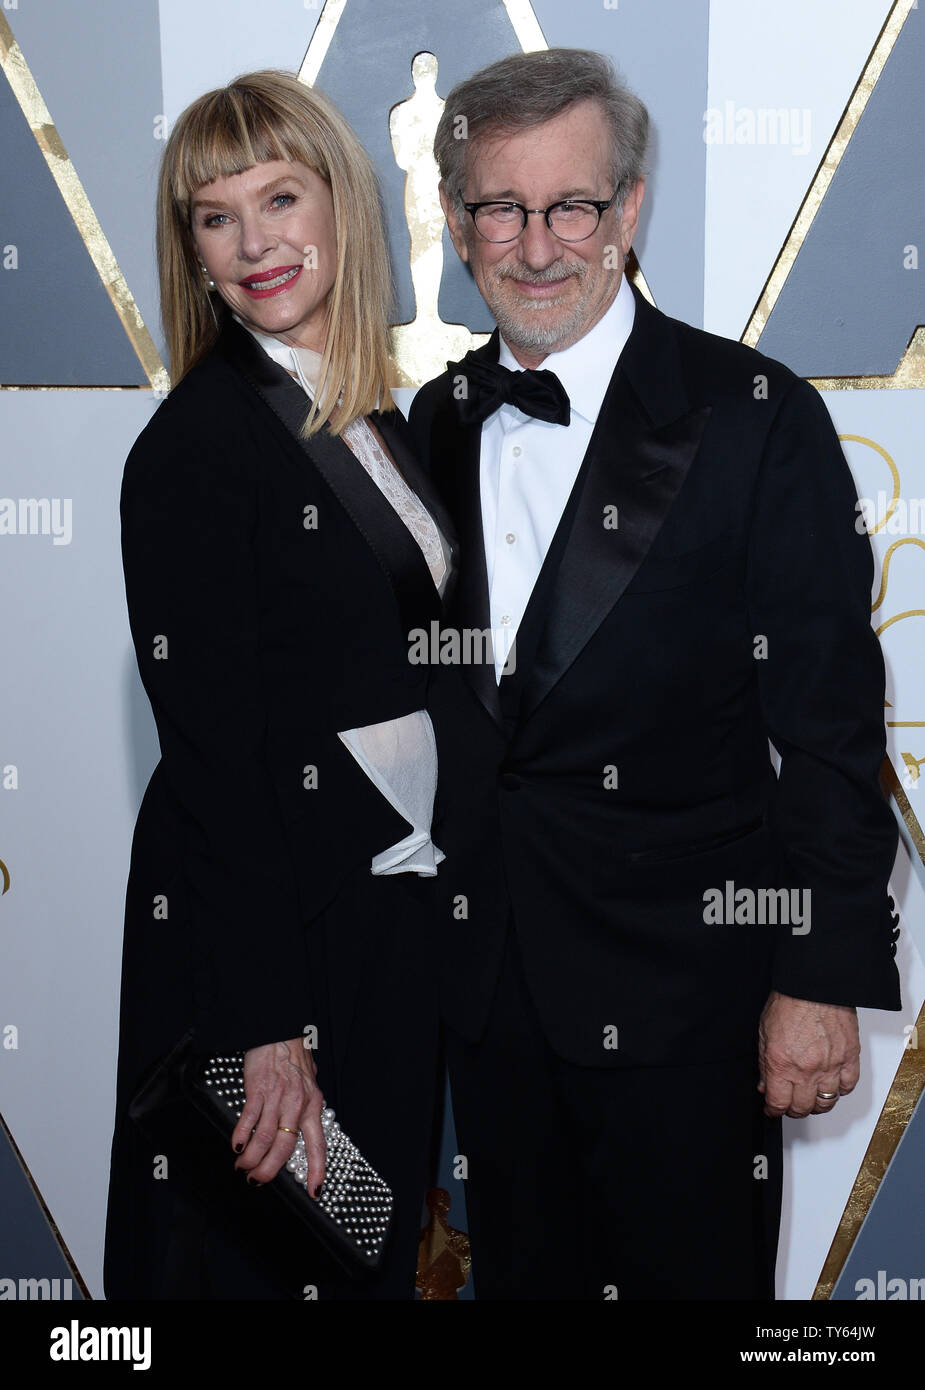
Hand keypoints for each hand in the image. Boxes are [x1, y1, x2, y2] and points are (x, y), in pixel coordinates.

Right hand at [232, 1038, 325, 1194]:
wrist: (280, 1033)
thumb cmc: (294, 1059)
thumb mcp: (309, 1086)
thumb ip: (306, 1109)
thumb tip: (302, 1130)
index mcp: (312, 1106)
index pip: (317, 1144)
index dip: (317, 1169)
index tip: (315, 1191)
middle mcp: (297, 1105)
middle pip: (285, 1149)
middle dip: (270, 1171)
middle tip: (258, 1180)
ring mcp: (277, 1098)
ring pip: (265, 1139)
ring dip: (252, 1159)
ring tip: (243, 1167)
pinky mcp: (258, 1090)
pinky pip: (250, 1119)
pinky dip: (241, 1136)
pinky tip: (237, 1146)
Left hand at [758, 990, 859, 1117]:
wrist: (815, 985)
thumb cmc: (789, 1002)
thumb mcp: (763, 1033)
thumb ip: (764, 1063)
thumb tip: (764, 1084)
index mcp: (781, 1063)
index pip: (778, 1103)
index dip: (773, 1110)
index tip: (772, 1109)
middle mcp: (806, 1069)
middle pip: (802, 1108)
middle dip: (793, 1110)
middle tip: (790, 1104)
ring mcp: (830, 1065)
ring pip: (827, 1102)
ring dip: (817, 1104)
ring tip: (811, 1098)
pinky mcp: (849, 1057)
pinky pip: (848, 1086)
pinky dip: (840, 1090)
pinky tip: (832, 1084)